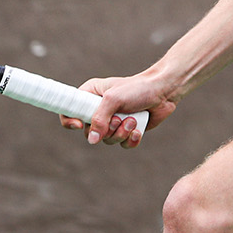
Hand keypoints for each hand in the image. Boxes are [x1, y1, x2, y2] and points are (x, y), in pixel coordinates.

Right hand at [59, 72, 176, 148]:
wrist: (164, 91)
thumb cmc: (137, 88)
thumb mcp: (113, 99)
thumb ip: (99, 119)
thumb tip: (91, 140)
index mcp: (90, 95)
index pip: (68, 111)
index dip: (69, 121)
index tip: (78, 125)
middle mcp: (99, 109)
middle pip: (89, 132)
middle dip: (107, 129)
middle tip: (119, 118)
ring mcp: (114, 121)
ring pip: (107, 140)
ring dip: (121, 133)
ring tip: (133, 120)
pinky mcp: (127, 130)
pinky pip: (123, 144)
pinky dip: (131, 139)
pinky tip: (138, 129)